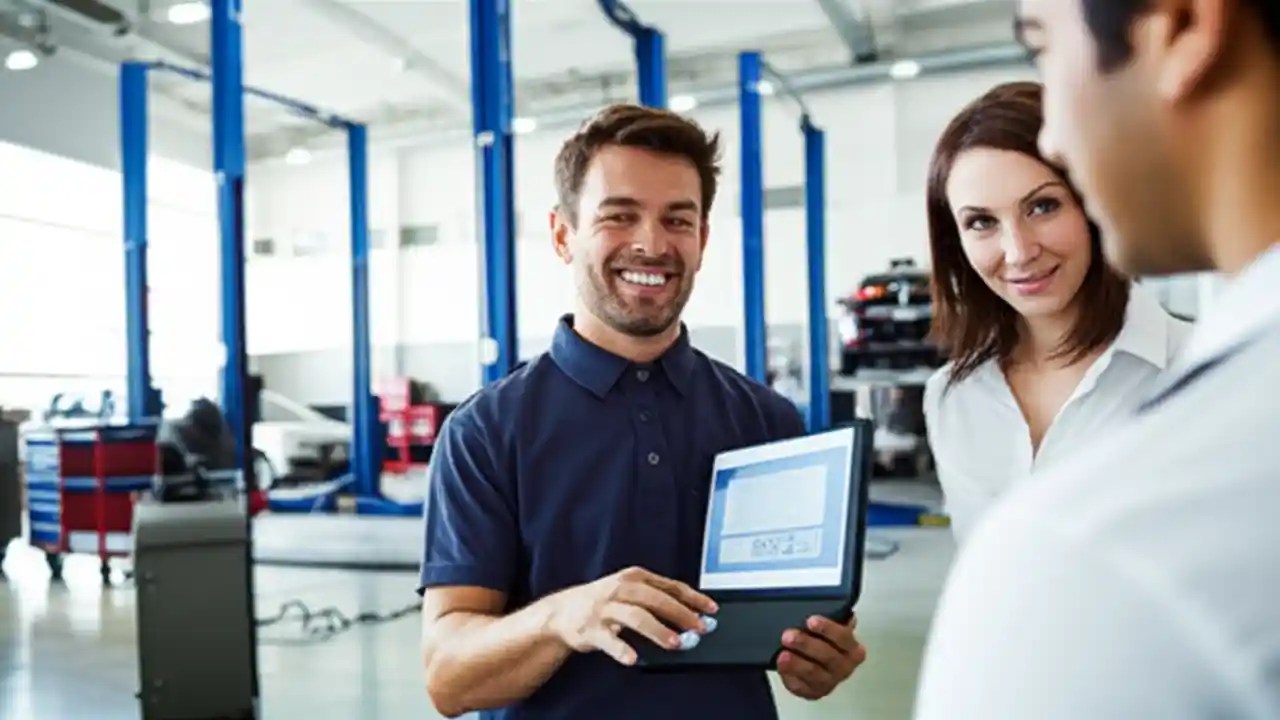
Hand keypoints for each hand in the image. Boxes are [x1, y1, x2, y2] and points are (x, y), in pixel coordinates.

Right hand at [546, 566, 717, 665]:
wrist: (561, 612)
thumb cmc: (604, 602)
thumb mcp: (629, 590)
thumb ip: (657, 598)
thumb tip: (692, 614)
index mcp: (634, 577)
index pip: (670, 586)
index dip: (693, 598)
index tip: (712, 609)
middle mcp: (621, 589)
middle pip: (656, 600)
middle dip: (681, 615)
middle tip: (699, 629)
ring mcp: (605, 609)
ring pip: (636, 617)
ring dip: (658, 630)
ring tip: (675, 643)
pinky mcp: (591, 629)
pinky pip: (609, 641)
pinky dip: (622, 649)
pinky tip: (633, 658)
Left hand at [776, 614, 866, 700]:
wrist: (814, 657)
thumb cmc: (822, 638)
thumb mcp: (827, 624)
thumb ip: (828, 614)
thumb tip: (818, 599)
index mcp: (851, 646)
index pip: (843, 637)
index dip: (828, 628)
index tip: (811, 620)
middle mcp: (844, 666)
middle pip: (828, 656)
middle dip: (806, 645)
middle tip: (789, 636)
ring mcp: (829, 681)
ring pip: (814, 673)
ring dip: (797, 663)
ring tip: (783, 654)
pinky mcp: (813, 692)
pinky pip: (801, 687)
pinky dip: (790, 677)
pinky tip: (783, 668)